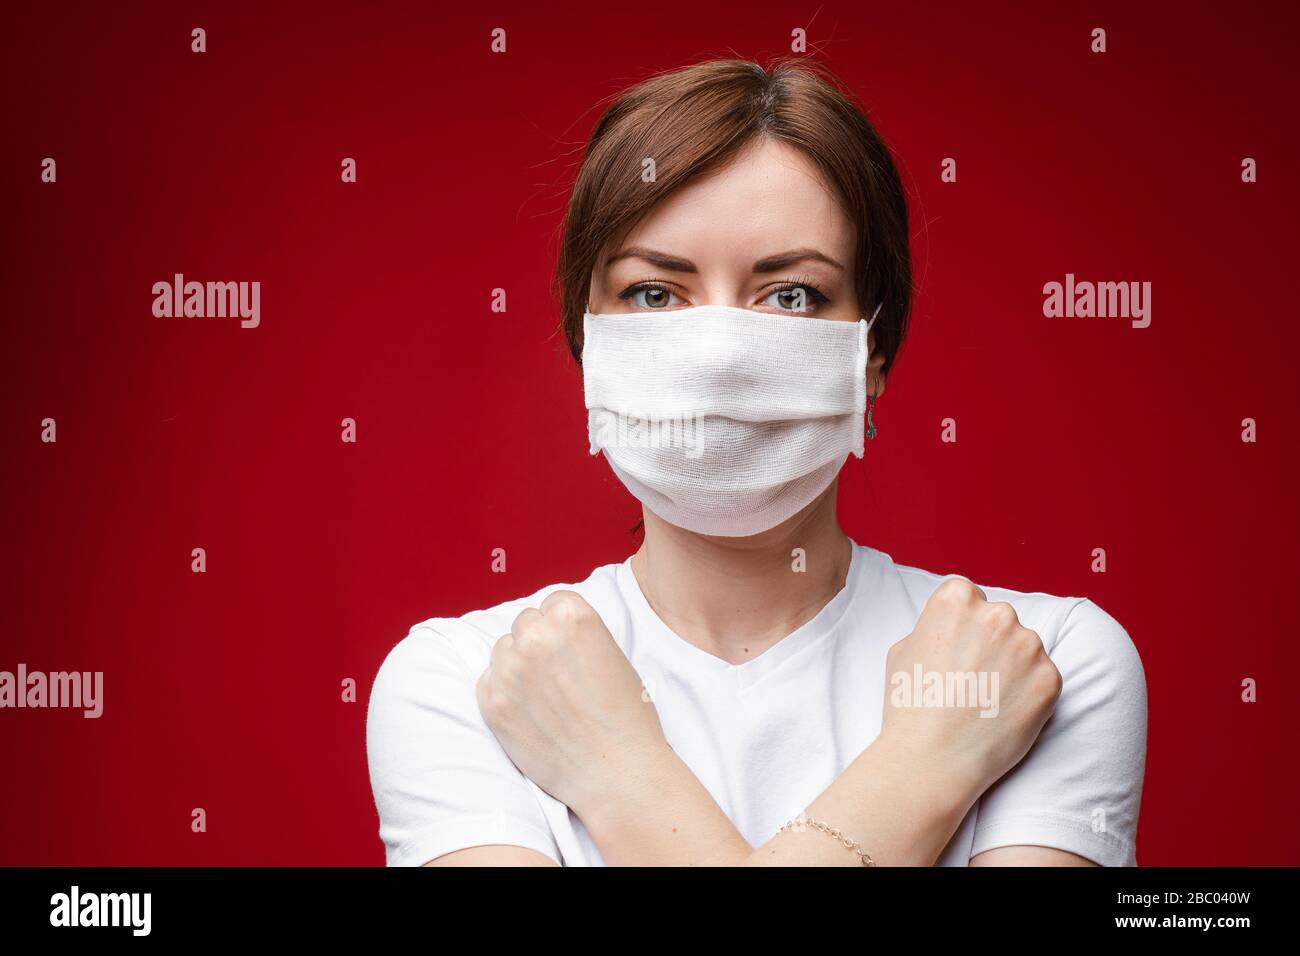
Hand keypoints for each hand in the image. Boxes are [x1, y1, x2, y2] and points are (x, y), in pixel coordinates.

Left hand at [476, 590, 667, 813]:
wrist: (616, 771)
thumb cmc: (626, 716)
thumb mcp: (613, 655)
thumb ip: (577, 635)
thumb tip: (550, 629)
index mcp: (572, 616)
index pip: (554, 602)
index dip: (564, 626)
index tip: (571, 648)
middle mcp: (536, 636)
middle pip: (526, 622)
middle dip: (539, 642)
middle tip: (558, 675)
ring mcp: (510, 670)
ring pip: (503, 649)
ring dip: (518, 664)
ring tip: (545, 695)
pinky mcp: (492, 702)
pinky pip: (488, 680)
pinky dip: (504, 692)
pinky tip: (530, 711)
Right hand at [881, 577, 1062, 798]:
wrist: (932, 758)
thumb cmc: (909, 706)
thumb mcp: (902, 650)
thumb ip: (932, 628)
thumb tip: (952, 632)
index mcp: (957, 599)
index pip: (970, 597)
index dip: (963, 626)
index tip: (958, 649)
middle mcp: (997, 614)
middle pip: (1001, 620)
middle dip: (992, 643)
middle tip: (973, 678)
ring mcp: (1028, 646)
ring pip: (1026, 648)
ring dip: (1014, 667)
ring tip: (987, 700)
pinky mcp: (1050, 679)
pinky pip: (1043, 678)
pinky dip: (1029, 693)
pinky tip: (1004, 713)